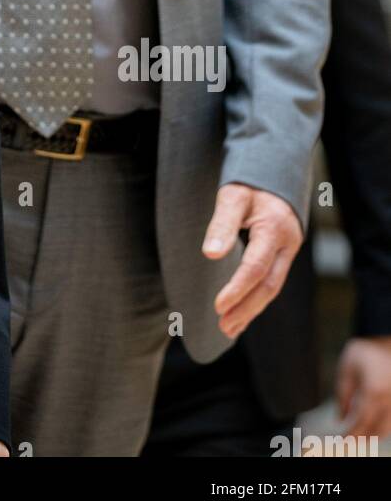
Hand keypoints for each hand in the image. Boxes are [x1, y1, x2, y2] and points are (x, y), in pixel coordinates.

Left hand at [203, 183, 302, 338]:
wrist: (274, 172)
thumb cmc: (249, 183)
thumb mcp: (232, 196)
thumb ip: (222, 224)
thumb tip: (211, 255)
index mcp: (274, 229)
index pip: (256, 267)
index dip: (237, 289)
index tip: (218, 306)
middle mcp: (287, 244)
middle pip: (269, 285)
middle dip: (246, 308)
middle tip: (223, 326)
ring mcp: (289, 251)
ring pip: (273, 287)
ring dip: (251, 309)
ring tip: (229, 328)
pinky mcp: (284, 254)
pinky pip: (273, 281)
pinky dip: (257, 299)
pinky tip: (242, 313)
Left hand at [335, 337, 390, 438]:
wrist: (390, 344)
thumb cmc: (368, 352)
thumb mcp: (348, 366)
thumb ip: (342, 392)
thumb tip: (340, 418)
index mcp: (373, 390)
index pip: (362, 420)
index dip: (352, 434)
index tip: (342, 442)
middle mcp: (389, 399)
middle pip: (377, 430)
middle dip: (363, 438)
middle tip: (349, 440)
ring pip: (387, 429)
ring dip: (373, 434)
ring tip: (358, 432)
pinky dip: (382, 427)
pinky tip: (370, 423)